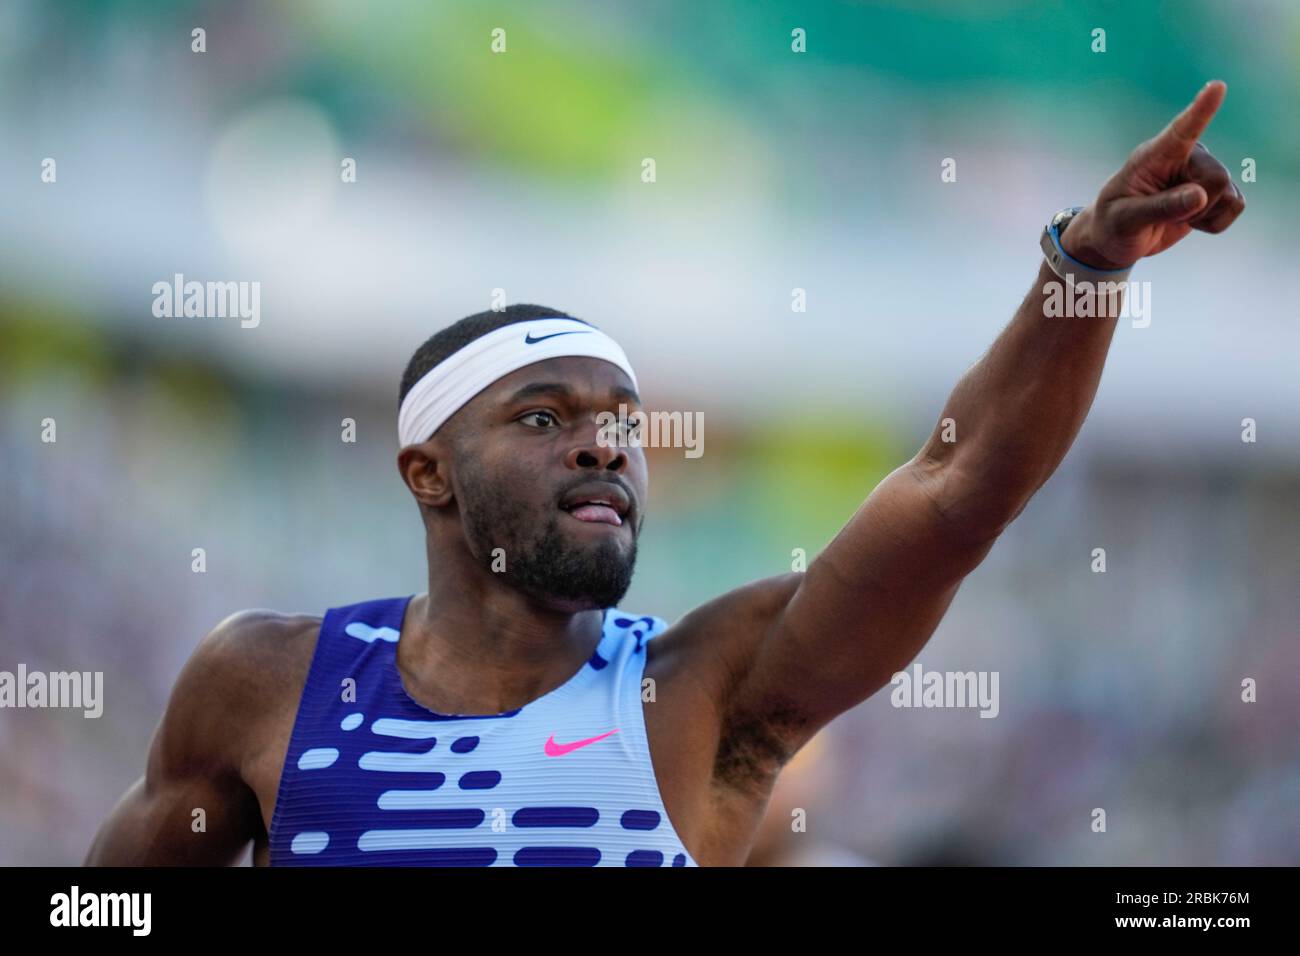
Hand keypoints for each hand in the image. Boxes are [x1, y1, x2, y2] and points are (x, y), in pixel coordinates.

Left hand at [1060, 80, 1245, 270]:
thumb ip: (1161, 207)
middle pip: (1216, 178)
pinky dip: (1214, 222)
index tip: (1217, 86)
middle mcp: (1184, 156)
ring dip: (1203, 215)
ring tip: (1173, 215)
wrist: (1118, 239)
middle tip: (1162, 213)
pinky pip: (1235, 206)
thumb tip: (1201, 195)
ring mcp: (1202, 171)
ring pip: (1227, 194)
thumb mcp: (1126, 220)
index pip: (1182, 130)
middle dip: (1196, 206)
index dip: (1201, 110)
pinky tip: (1190, 219)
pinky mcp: (1216, 189)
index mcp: (1154, 156)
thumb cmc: (1113, 224)